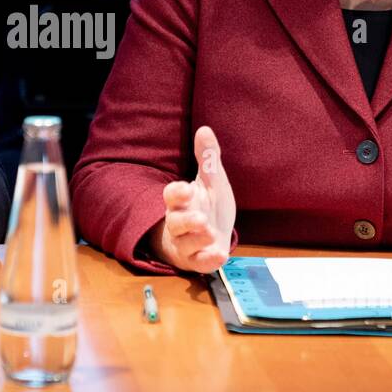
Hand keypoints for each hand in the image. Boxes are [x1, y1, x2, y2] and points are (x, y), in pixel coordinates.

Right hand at [148, 126, 236, 272]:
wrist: (210, 237)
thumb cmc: (206, 207)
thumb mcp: (211, 182)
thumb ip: (208, 159)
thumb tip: (205, 129)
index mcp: (182, 202)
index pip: (171, 196)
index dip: (177, 193)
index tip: (187, 188)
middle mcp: (180, 223)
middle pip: (175, 222)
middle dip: (186, 220)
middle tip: (200, 218)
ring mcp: (188, 244)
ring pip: (185, 244)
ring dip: (196, 239)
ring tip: (209, 231)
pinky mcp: (198, 260)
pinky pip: (199, 262)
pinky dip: (208, 260)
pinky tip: (220, 256)